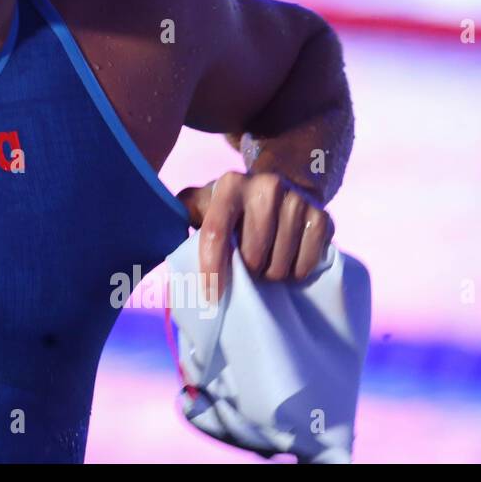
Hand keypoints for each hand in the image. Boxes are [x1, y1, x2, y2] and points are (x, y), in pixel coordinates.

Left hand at [177, 171, 333, 303]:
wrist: (281, 186)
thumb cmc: (231, 207)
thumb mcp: (203, 204)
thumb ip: (182, 217)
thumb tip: (157, 238)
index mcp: (230, 185)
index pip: (216, 233)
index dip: (212, 269)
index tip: (212, 296)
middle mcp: (266, 186)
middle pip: (252, 255)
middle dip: (246, 272)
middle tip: (246, 268)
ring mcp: (297, 200)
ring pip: (279, 264)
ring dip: (270, 275)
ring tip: (265, 263)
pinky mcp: (323, 216)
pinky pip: (306, 264)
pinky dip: (295, 273)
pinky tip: (287, 259)